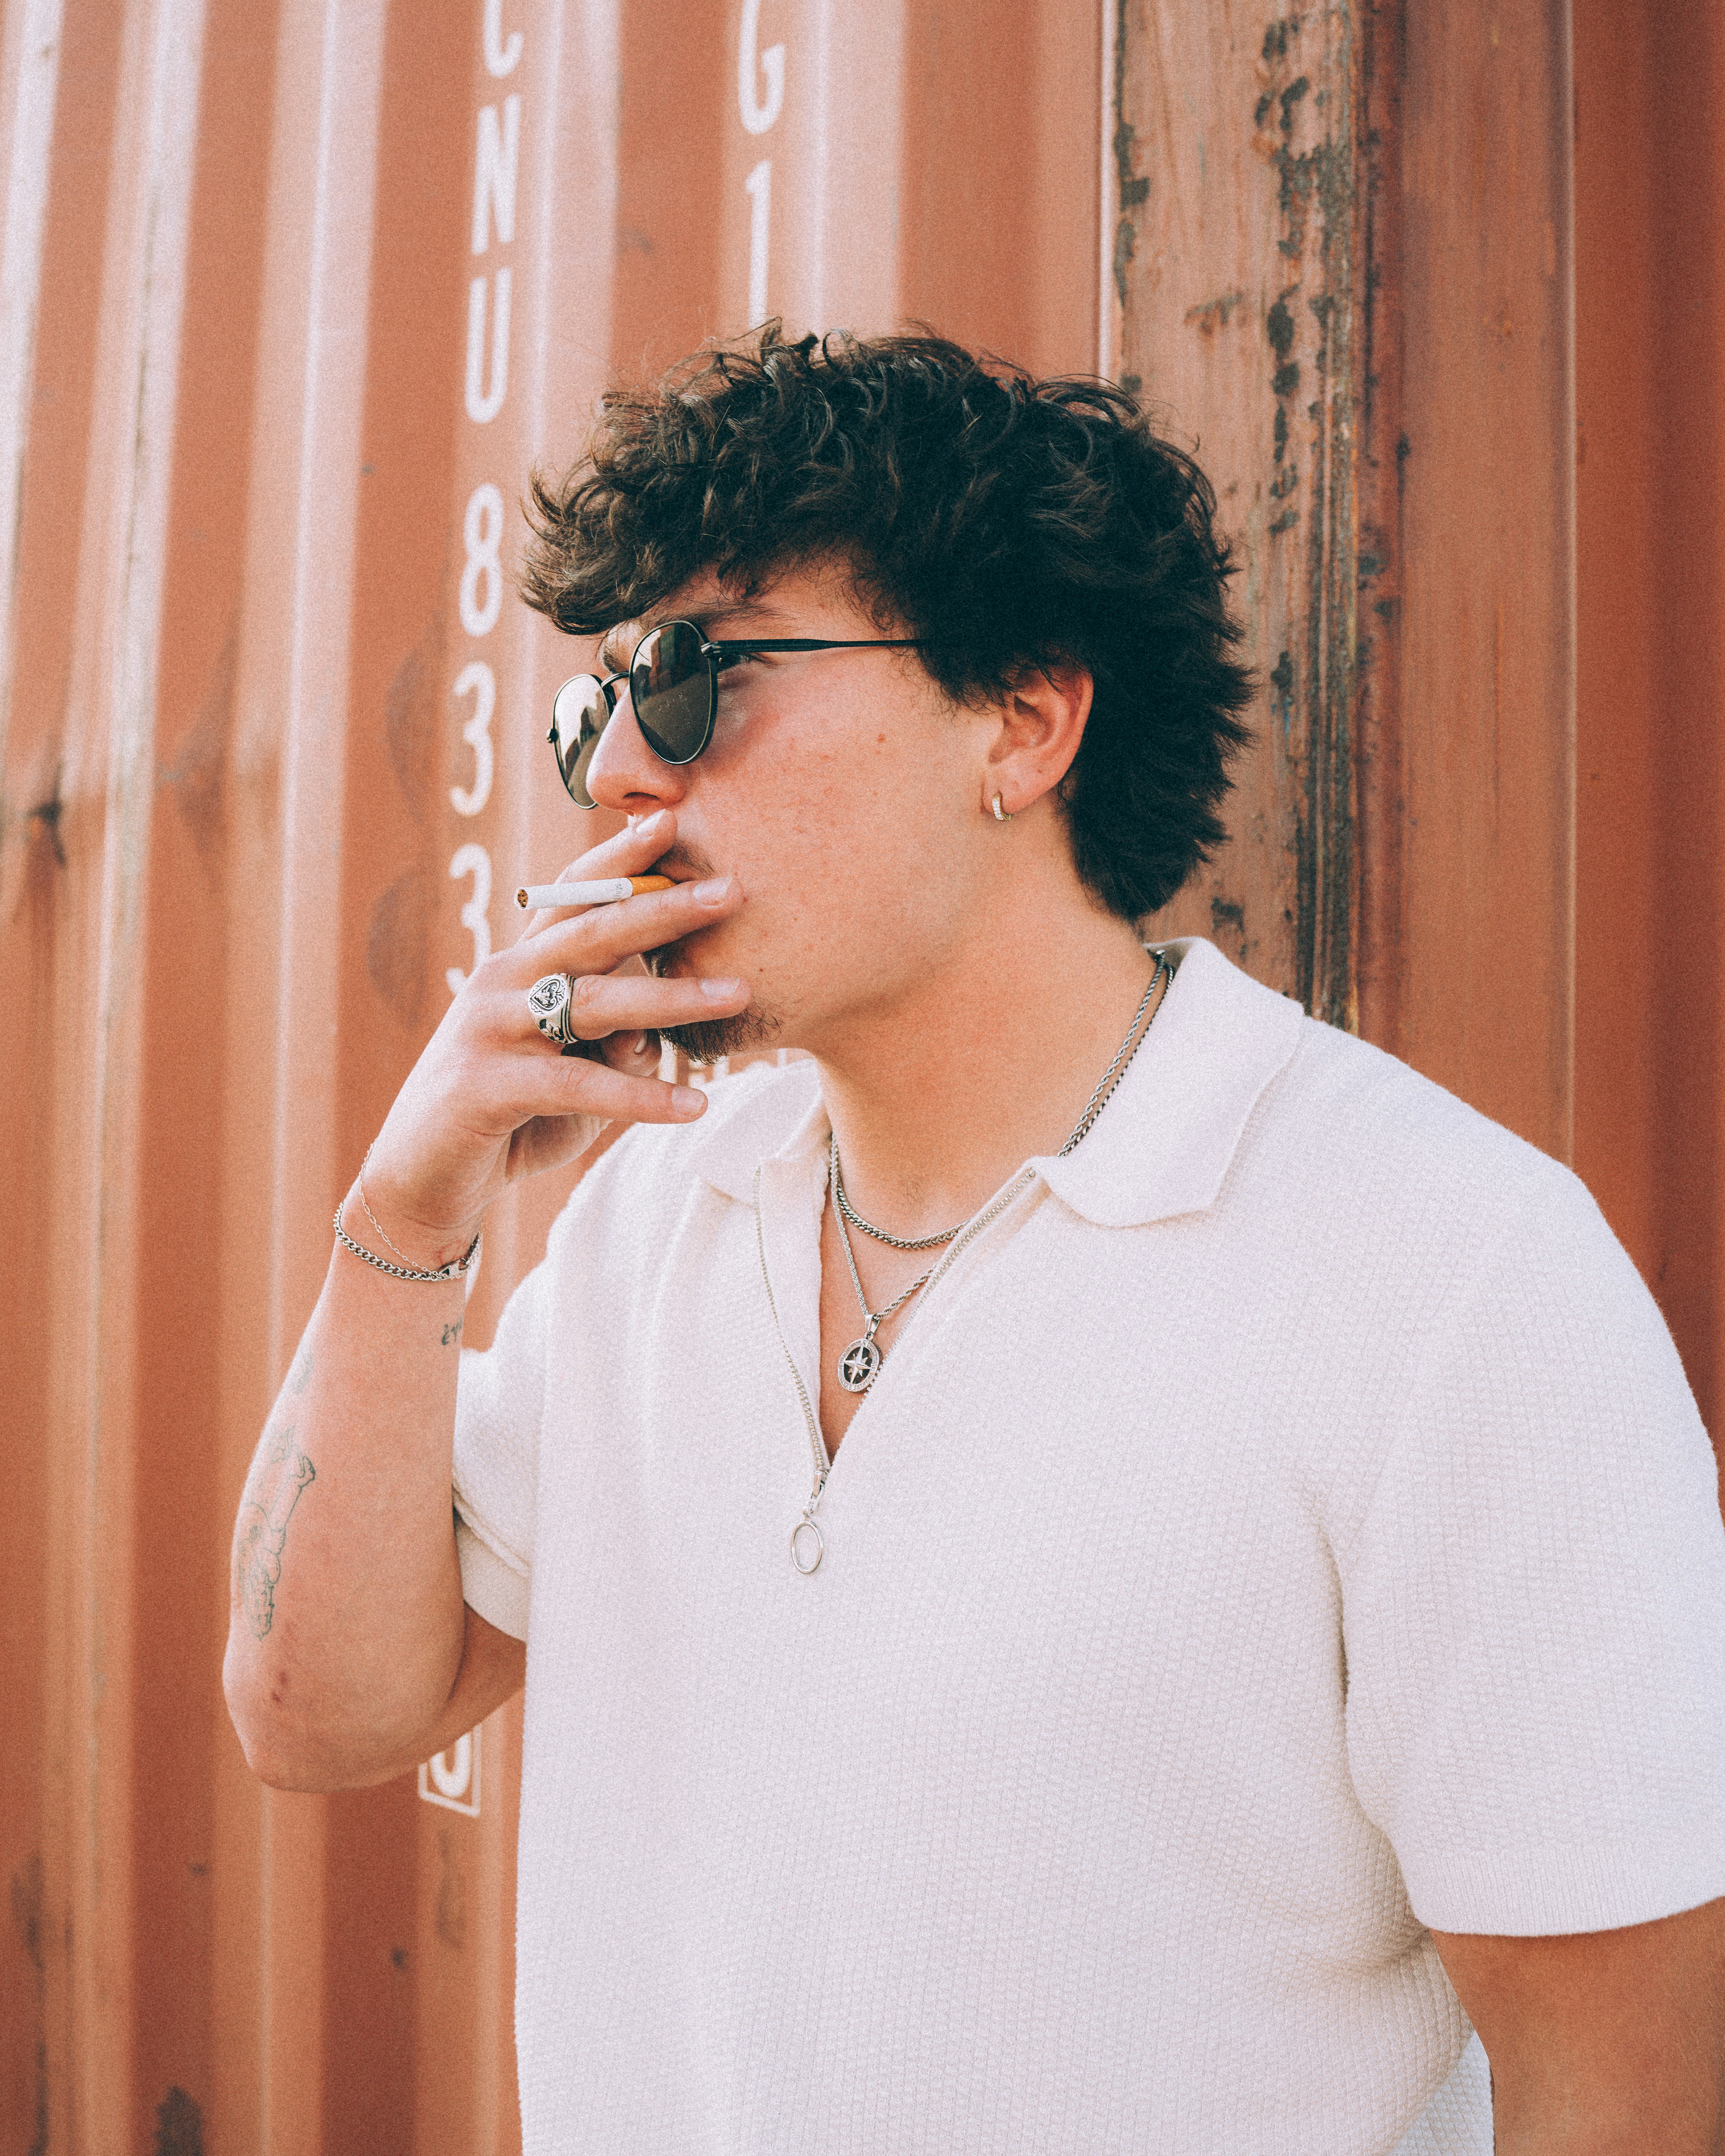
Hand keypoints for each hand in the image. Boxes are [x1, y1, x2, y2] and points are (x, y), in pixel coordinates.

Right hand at [357, 809, 746, 1264]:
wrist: (423, 1179)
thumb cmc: (510, 1117)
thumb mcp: (572, 1070)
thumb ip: (613, 1044)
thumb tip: (655, 1035)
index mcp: (522, 965)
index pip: (574, 897)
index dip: (620, 859)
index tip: (671, 820)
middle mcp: (503, 982)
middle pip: (592, 932)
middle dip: (664, 908)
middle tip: (732, 889)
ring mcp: (490, 1030)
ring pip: (593, 1003)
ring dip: (671, 998)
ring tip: (738, 993)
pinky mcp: (486, 1086)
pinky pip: (579, 1084)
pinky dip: (640, 1096)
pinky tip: (693, 1103)